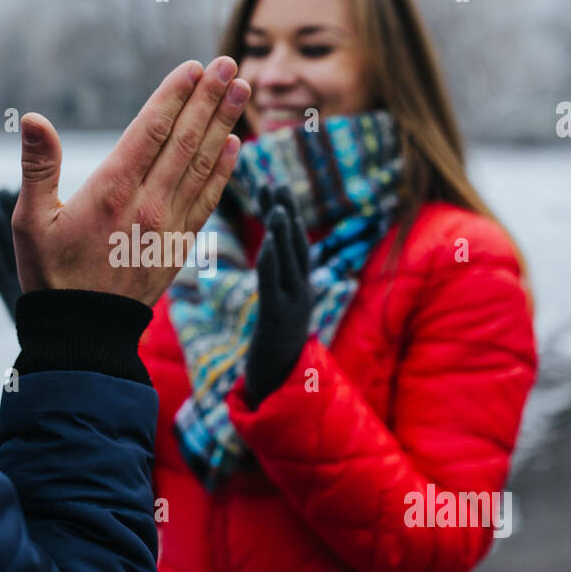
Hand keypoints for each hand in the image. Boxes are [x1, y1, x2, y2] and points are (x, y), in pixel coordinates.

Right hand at [11, 57, 249, 305]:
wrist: (83, 333)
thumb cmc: (50, 274)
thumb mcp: (30, 221)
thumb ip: (37, 166)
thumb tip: (32, 118)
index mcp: (111, 191)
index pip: (151, 130)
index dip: (175, 95)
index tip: (195, 67)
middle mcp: (148, 204)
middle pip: (186, 140)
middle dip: (209, 98)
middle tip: (230, 64)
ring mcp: (168, 226)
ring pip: (203, 164)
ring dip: (225, 124)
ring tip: (243, 89)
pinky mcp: (179, 245)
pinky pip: (208, 200)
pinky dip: (224, 170)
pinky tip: (235, 145)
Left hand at [244, 187, 312, 408]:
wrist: (280, 388)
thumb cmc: (274, 350)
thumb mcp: (279, 311)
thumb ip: (279, 284)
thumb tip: (276, 259)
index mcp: (299, 286)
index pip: (293, 243)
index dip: (286, 215)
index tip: (275, 188)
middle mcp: (301, 290)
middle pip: (295, 243)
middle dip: (286, 212)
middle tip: (276, 183)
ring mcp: (294, 304)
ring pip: (291, 261)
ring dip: (283, 231)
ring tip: (276, 204)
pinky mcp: (279, 319)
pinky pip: (276, 285)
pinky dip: (273, 261)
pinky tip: (268, 242)